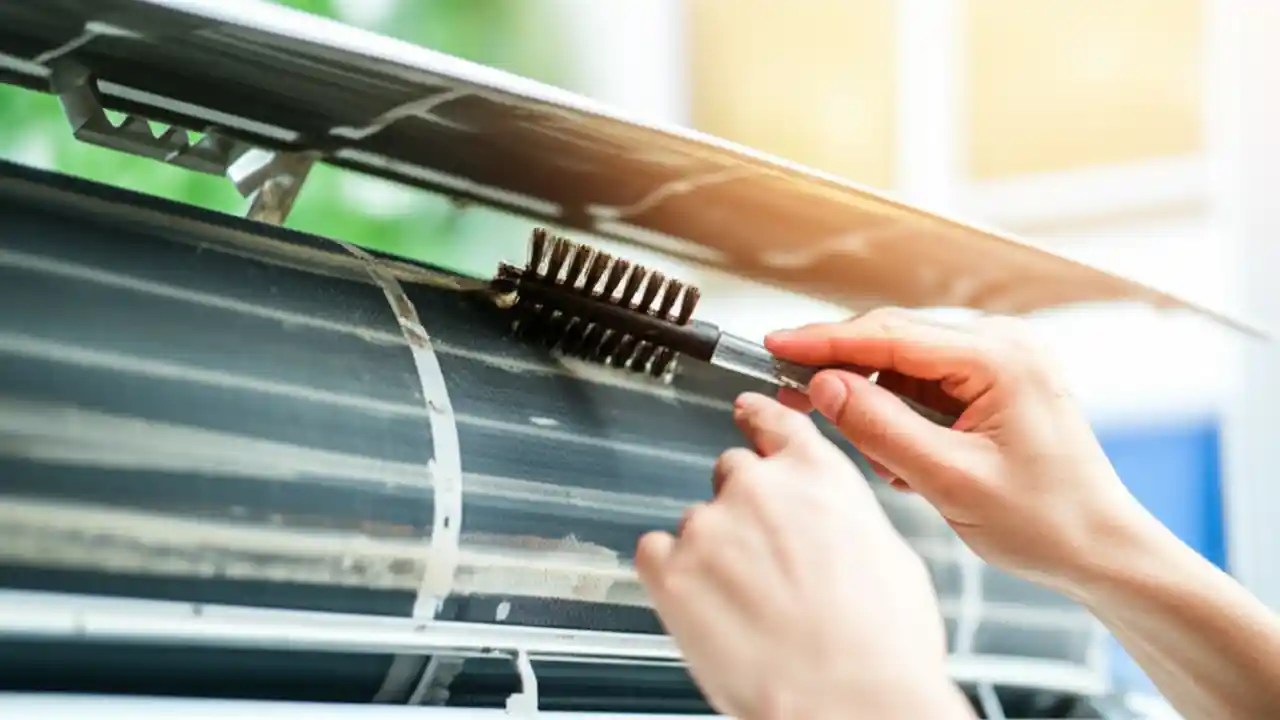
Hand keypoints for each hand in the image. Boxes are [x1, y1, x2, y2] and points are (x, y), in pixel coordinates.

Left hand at [635, 393, 971, 719]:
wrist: (850, 701)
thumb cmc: (882, 646)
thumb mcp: (891, 557)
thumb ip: (843, 520)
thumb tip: (832, 525)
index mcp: (818, 476)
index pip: (772, 422)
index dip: (754, 418)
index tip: (744, 414)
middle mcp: (759, 488)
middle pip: (731, 474)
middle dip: (741, 510)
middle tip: (762, 560)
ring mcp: (710, 528)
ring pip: (696, 522)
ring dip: (711, 553)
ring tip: (744, 604)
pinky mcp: (671, 573)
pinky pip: (655, 554)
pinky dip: (669, 576)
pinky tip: (703, 607)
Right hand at [766, 308, 1150, 593]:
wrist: (1101, 548)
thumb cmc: (1045, 522)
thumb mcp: (949, 479)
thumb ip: (881, 428)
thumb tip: (824, 386)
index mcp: (1001, 358)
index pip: (891, 335)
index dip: (825, 341)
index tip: (776, 344)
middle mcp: (1004, 345)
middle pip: (894, 342)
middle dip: (843, 371)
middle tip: (790, 395)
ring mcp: (1002, 362)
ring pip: (906, 367)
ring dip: (877, 406)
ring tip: (881, 460)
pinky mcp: (996, 384)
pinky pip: (928, 386)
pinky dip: (902, 416)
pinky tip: (902, 457)